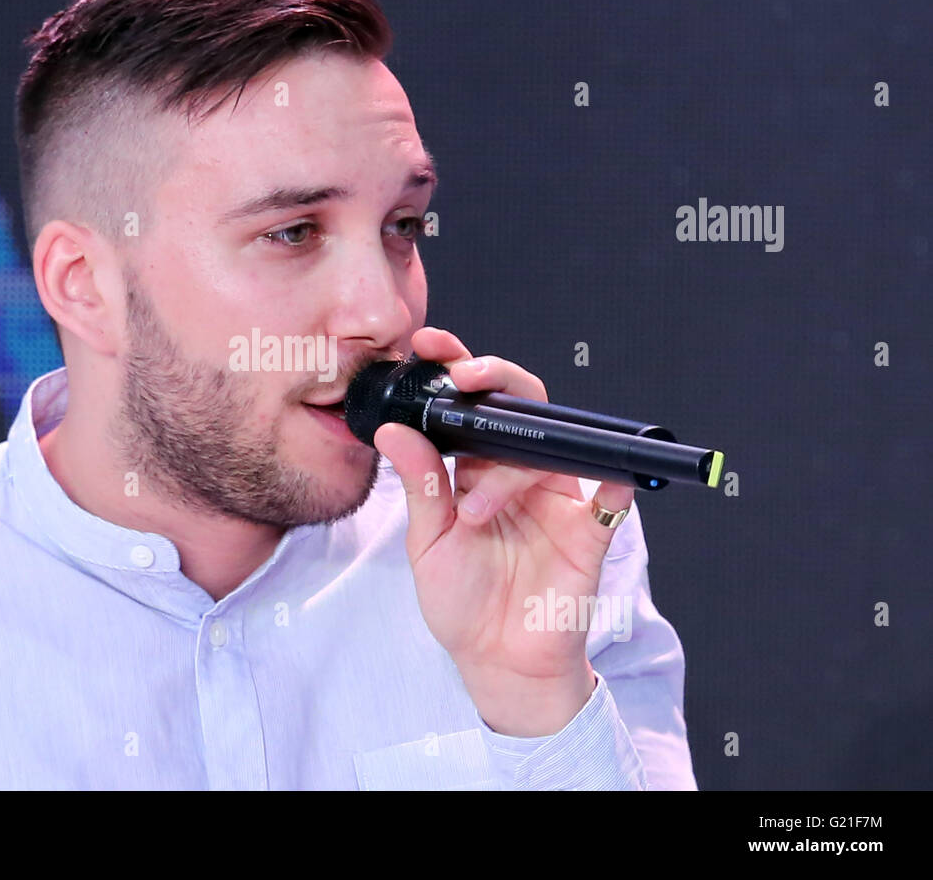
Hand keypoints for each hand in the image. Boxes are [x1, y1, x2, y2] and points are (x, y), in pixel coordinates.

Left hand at [373, 327, 634, 735]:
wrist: (497, 661)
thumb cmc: (463, 601)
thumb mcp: (427, 542)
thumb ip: (419, 485)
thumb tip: (393, 430)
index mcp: (477, 469)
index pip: (472, 404)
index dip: (456, 367)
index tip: (427, 344)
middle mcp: (519, 474)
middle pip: (520, 406)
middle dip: (493, 379)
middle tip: (463, 377)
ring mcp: (557, 499)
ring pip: (549, 448)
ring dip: (509, 470)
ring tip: (475, 513)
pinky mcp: (590, 533)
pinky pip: (610, 500)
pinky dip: (613, 481)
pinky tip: (609, 475)